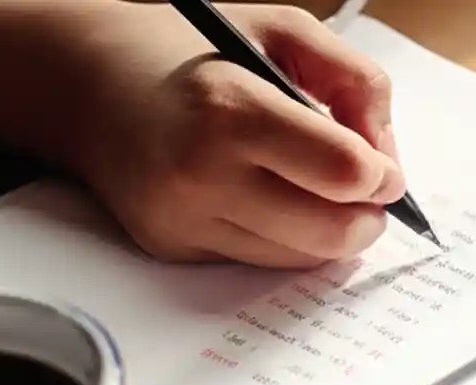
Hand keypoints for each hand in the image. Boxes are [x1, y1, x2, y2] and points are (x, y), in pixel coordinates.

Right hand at [67, 3, 404, 267]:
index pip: (342, 171)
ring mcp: (183, 218)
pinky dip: (286, 240)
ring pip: (299, 258)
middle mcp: (201, 171)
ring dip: (331, 234)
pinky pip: (259, 262)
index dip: (381, 176)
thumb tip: (385, 155)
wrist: (90, 83)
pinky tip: (277, 202)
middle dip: (367, 218)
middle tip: (369, 195)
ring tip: (325, 196)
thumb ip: (354, 80)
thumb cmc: (194, 52)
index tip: (384, 169)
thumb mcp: (282, 31)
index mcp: (231, 107)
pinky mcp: (172, 247)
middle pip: (330, 231)